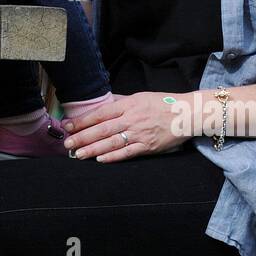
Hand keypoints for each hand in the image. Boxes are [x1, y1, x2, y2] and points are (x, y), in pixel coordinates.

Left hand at [60, 92, 191, 161]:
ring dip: (92, 149)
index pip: (100, 113)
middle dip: (82, 137)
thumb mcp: (141, 96)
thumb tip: (105, 103)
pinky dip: (113, 156)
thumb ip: (122, 101)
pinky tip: (100, 159)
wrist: (187, 114)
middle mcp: (132, 119)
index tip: (67, 126)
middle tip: (67, 144)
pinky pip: (127, 152)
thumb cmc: (164, 104)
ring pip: (111, 143)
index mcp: (129, 105)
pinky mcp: (148, 146)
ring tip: (78, 154)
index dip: (82, 120)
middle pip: (102, 129)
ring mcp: (140, 134)